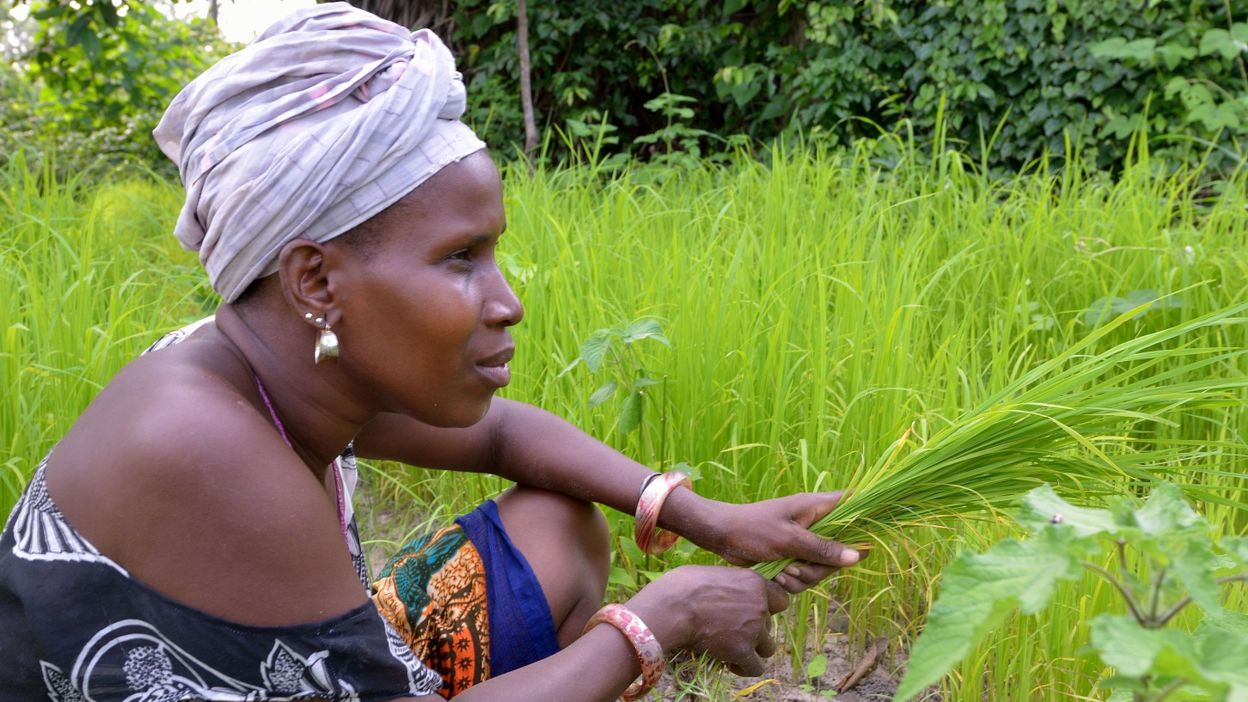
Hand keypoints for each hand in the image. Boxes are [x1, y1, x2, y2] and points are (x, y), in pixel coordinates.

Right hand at [627, 565, 787, 676]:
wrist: (671, 608)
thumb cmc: (683, 586)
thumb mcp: (714, 574)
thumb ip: (733, 584)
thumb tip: (731, 591)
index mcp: (755, 582)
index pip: (780, 600)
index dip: (767, 607)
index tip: (750, 612)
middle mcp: (760, 605)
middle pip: (770, 624)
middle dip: (754, 629)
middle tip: (730, 629)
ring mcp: (754, 629)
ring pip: (768, 648)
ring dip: (753, 649)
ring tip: (732, 647)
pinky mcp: (743, 650)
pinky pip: (756, 667)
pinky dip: (744, 667)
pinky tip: (730, 663)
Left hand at [689, 492, 860, 593]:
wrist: (721, 536)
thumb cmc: (753, 529)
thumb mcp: (789, 539)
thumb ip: (822, 549)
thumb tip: (857, 556)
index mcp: (817, 507)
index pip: (854, 504)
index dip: (867, 519)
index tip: (869, 541)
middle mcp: (815, 524)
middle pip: (841, 551)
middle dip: (822, 567)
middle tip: (800, 566)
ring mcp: (805, 543)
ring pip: (823, 569)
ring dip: (804, 576)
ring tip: (783, 571)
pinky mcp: (794, 559)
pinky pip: (806, 578)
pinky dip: (793, 581)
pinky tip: (777, 576)